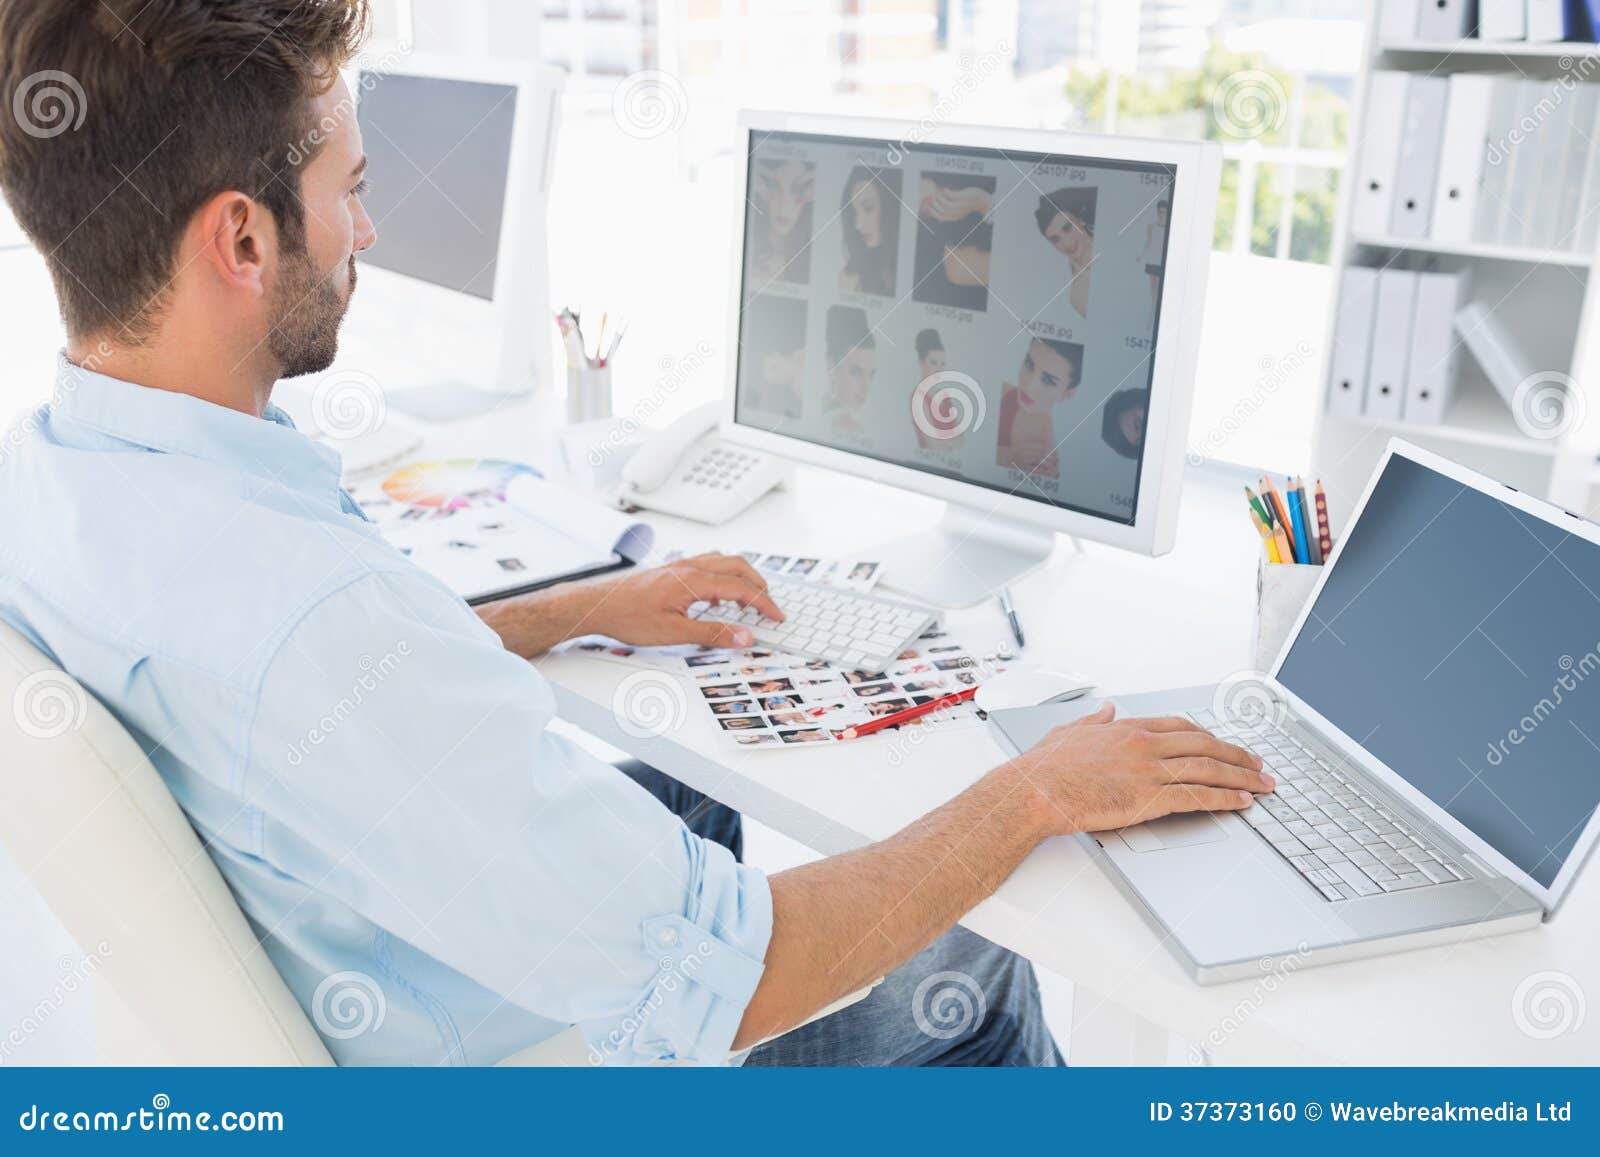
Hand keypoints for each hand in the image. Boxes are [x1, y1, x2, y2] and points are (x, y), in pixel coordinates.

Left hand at [584, 553, 784, 648]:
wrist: (598, 605)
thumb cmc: (629, 616)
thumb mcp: (674, 633)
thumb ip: (713, 633)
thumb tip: (744, 636)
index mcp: (695, 580)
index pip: (742, 588)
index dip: (764, 603)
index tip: (777, 616)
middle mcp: (690, 566)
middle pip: (738, 566)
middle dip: (759, 585)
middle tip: (770, 606)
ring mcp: (680, 565)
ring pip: (723, 562)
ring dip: (742, 577)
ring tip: (749, 600)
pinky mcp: (672, 570)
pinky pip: (708, 564)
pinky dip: (723, 576)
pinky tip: (716, 596)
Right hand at [928, 186, 990, 220]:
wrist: (980, 199)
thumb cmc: (967, 202)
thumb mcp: (957, 207)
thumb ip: (948, 207)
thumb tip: (937, 202)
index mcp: (955, 216)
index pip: (941, 218)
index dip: (933, 213)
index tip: (929, 206)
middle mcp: (957, 213)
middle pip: (942, 212)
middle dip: (935, 205)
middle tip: (933, 197)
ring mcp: (960, 206)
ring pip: (946, 205)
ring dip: (940, 199)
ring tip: (939, 193)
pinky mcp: (963, 198)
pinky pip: (951, 196)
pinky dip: (946, 192)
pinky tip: (945, 189)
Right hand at [1003, 703, 1272, 835]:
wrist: (1036, 790)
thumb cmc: (1045, 767)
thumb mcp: (1068, 731)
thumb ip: (1092, 720)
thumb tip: (1106, 709)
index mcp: (1127, 728)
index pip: (1180, 726)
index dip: (1208, 735)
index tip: (1223, 744)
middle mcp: (1144, 744)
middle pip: (1204, 744)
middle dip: (1236, 754)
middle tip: (1258, 763)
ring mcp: (1149, 770)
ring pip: (1209, 768)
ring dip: (1241, 775)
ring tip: (1263, 783)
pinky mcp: (1150, 797)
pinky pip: (1198, 795)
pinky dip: (1225, 798)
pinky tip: (1241, 801)